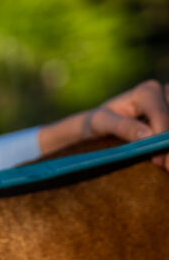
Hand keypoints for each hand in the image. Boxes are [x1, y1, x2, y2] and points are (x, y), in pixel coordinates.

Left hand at [39, 79, 168, 169]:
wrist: (101, 125)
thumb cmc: (98, 122)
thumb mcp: (101, 122)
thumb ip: (121, 126)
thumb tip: (147, 136)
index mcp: (147, 92)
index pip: (162, 116)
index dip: (162, 138)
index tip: (158, 162)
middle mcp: (165, 93)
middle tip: (167, 167)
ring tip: (167, 167)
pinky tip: (167, 161)